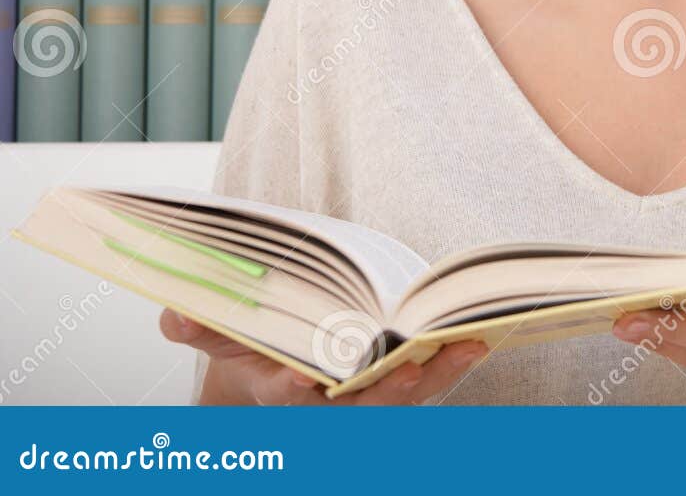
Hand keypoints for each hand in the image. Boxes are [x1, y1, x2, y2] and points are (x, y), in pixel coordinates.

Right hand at [160, 308, 487, 405]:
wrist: (278, 355)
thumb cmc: (251, 340)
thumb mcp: (219, 332)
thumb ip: (198, 325)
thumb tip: (176, 313)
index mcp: (280, 385)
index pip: (285, 394)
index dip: (291, 389)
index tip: (299, 381)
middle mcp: (326, 399)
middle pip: (357, 405)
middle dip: (383, 391)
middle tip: (407, 373)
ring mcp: (364, 395)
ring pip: (401, 395)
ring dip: (433, 376)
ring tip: (462, 349)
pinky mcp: (395, 381)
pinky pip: (426, 380)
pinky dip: (450, 364)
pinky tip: (476, 341)